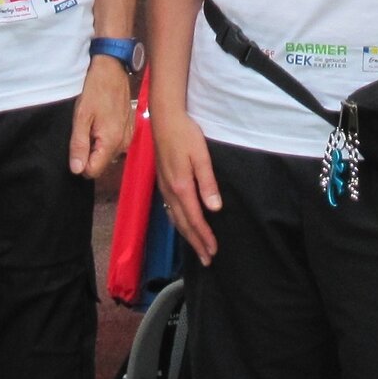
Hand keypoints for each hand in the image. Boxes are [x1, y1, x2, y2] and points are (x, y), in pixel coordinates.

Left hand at [69, 55, 134, 178]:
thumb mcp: (81, 116)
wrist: (113, 70)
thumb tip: (76, 169)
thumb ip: (79, 144)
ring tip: (93, 124)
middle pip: (101, 164)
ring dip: (97, 145)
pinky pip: (115, 144)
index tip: (77, 145)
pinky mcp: (130, 131)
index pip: (93, 171)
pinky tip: (102, 121)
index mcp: (111, 142)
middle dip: (89, 153)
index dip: (81, 163)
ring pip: (107, 155)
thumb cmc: (96, 90)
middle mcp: (123, 144)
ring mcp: (128, 137)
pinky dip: (106, 138)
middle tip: (84, 130)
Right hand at [152, 106, 220, 264]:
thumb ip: (207, 182)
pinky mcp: (163, 181)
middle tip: (207, 259)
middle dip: (196, 243)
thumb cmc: (185, 134)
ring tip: (197, 248)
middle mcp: (170, 191)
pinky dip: (178, 223)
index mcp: (181, 187)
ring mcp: (164, 187)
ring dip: (187, 235)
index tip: (213, 251)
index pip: (195, 219)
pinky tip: (182, 224)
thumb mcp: (201, 156)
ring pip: (175, 218)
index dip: (204, 237)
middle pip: (183, 224)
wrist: (165, 119)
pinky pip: (170, 210)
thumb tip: (214, 208)